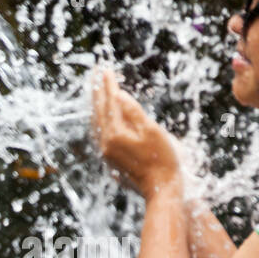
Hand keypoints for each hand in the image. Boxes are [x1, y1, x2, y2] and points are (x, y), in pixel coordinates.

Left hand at [92, 69, 179, 196]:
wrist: (160, 189)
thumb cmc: (163, 159)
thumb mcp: (152, 131)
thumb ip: (133, 112)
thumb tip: (118, 95)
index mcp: (115, 134)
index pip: (109, 103)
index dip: (108, 85)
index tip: (105, 69)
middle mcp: (105, 143)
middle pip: (98, 110)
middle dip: (97, 90)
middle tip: (95, 72)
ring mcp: (105, 152)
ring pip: (95, 122)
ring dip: (95, 104)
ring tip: (95, 88)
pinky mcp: (108, 159)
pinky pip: (98, 133)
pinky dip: (98, 119)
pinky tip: (100, 114)